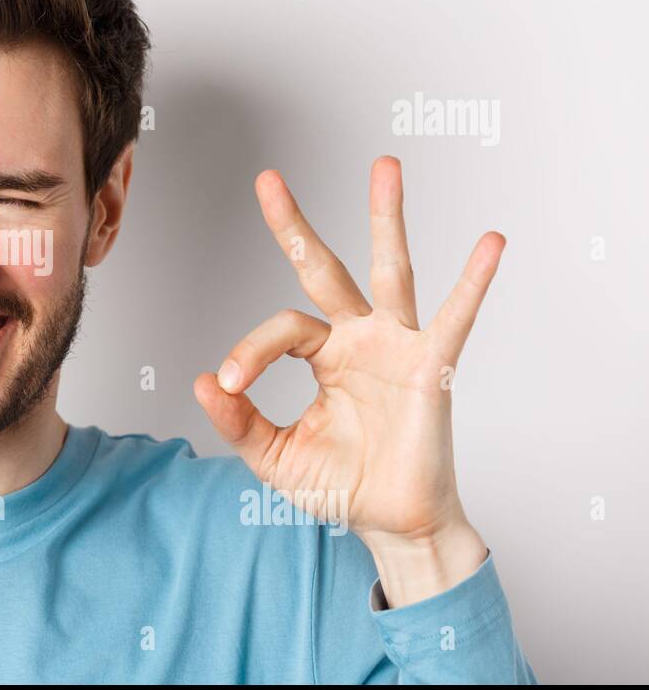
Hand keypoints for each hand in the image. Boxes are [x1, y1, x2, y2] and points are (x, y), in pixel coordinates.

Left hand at [194, 157, 500, 604]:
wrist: (392, 523)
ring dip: (386, 218)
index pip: (280, 329)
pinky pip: (456, 318)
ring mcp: (397, 346)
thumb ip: (238, 421)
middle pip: (322, 268)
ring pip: (390, 270)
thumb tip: (201, 382)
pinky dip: (473, 282)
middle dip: (295, 224)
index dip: (249, 351)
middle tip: (267, 178)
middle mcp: (358, 338)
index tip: (229, 385)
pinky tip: (489, 243)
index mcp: (322, 353)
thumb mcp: (274, 456)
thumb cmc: (340, 485)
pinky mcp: (432, 368)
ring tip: (384, 166)